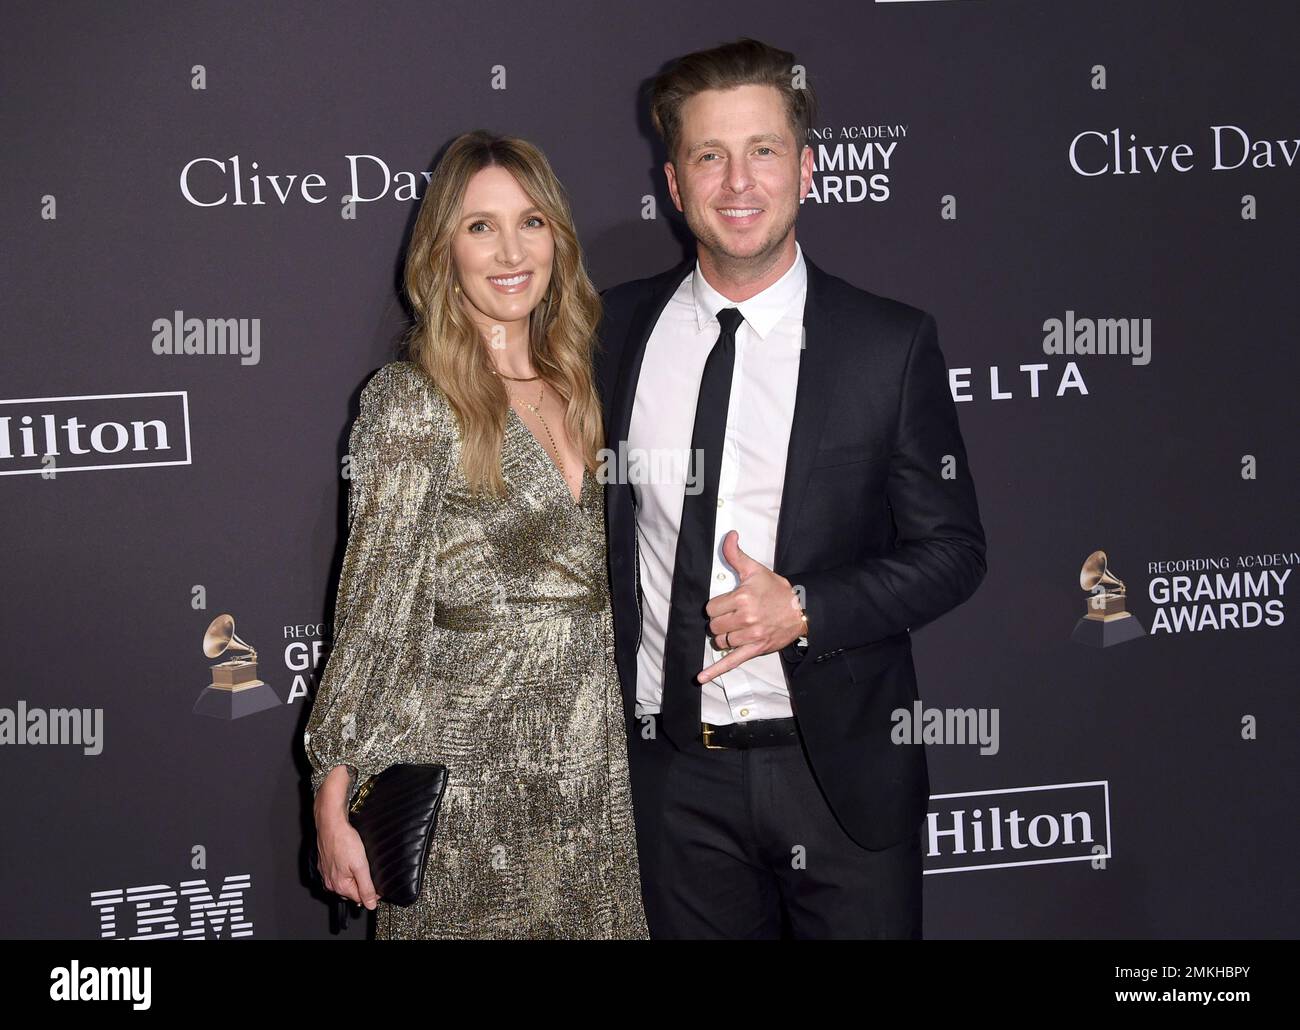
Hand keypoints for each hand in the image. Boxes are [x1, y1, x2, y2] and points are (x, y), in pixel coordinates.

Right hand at [314, 786, 380, 908]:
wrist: (331, 823)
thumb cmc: (344, 841)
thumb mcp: (361, 866)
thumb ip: (366, 887)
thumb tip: (371, 904)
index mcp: (340, 886)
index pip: (360, 899)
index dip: (372, 893)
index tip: (379, 885)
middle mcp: (330, 882)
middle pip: (351, 891)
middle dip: (362, 885)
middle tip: (370, 871)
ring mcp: (326, 873)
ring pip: (344, 881)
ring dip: (353, 877)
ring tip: (360, 864)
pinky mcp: (324, 863)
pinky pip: (337, 872)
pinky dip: (345, 869)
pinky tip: (349, 860)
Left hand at [699, 530, 805, 683]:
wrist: (800, 609)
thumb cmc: (776, 590)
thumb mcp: (755, 570)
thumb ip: (736, 554)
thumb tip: (729, 535)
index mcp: (742, 598)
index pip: (712, 608)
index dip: (717, 606)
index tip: (728, 604)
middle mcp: (745, 618)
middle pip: (714, 626)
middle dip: (720, 621)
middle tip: (734, 615)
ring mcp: (750, 636)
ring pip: (721, 641)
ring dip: (725, 637)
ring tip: (737, 628)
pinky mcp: (755, 649)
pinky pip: (731, 661)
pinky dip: (715, 671)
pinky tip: (701, 678)